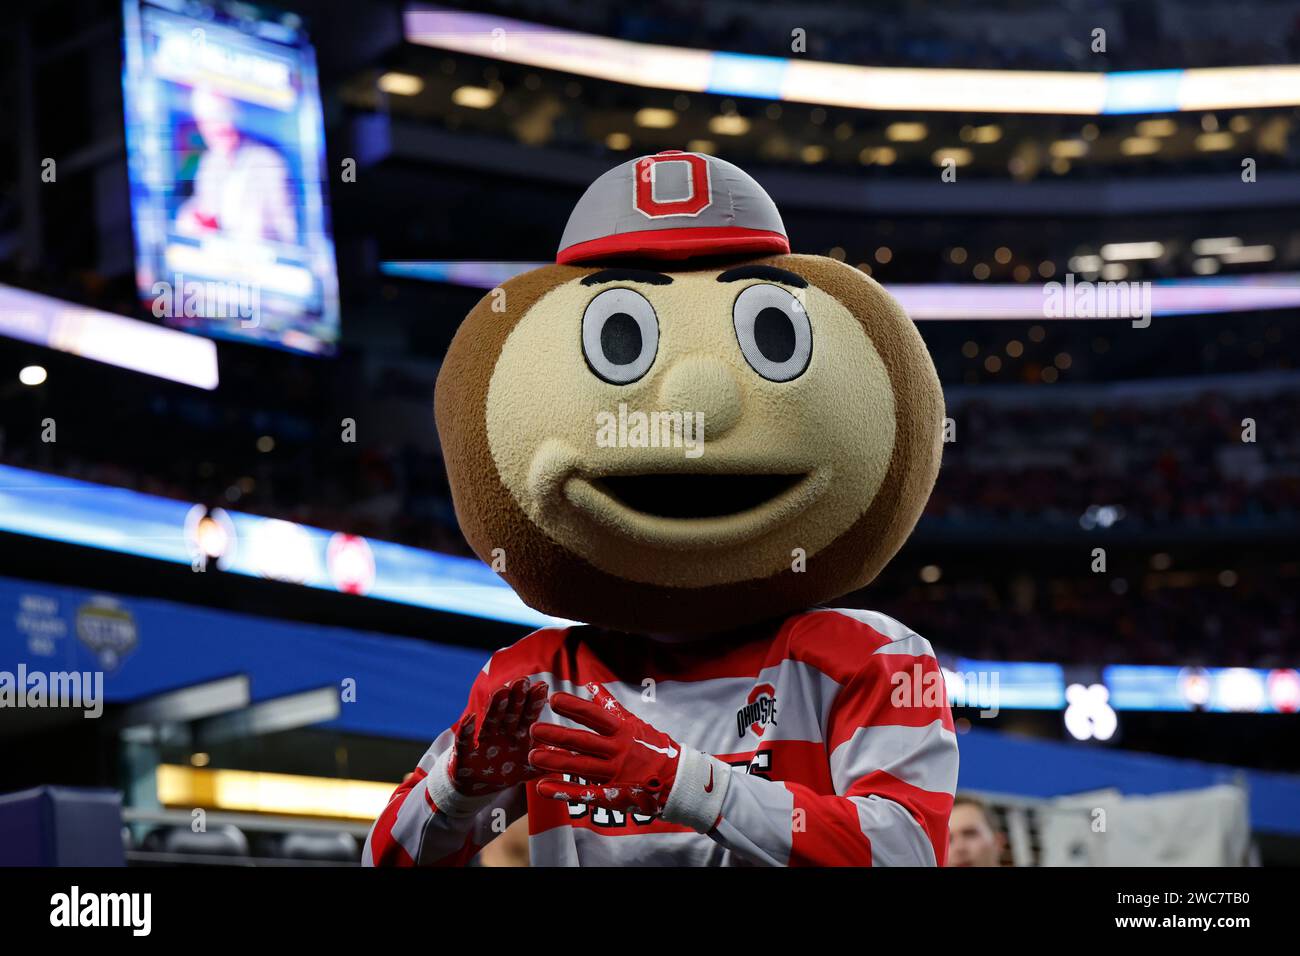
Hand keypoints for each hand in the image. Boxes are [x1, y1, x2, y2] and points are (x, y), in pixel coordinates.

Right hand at [447, 677, 548, 795]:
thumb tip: (572, 753)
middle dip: (516, 698)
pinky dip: (467, 730)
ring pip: (490, 721)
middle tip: (522, 680)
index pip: (527, 716)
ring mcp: (483, 742)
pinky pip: (465, 741)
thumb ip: (546, 761)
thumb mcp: (528, 770)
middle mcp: (501, 734)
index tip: (542, 686)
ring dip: (495, 706)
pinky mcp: (465, 754)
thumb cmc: (504, 772)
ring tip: (502, 690)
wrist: (477, 787)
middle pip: (510, 713)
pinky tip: (471, 717)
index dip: (534, 702)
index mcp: (518, 735)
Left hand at [529, 681, 684, 814]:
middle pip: (583, 742)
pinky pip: (585, 793)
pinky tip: (543, 787)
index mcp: (623, 731)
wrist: (678, 781)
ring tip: (532, 757)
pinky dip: (563, 791)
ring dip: (555, 762)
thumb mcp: (635, 722)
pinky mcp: (613, 795)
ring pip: (580, 766)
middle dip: (557, 735)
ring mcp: (615, 774)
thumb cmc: (653, 748)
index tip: (554, 699)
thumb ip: (610, 705)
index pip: (596, 716)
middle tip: (533, 730)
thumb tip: (591, 684)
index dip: (575, 707)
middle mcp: (618, 751)